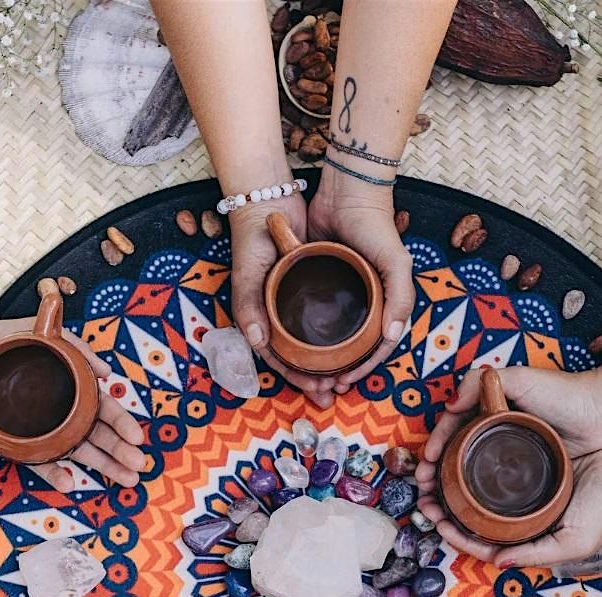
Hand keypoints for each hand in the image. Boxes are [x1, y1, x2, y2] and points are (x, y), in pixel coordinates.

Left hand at [0, 315, 145, 492]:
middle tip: (138, 467)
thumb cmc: (0, 340)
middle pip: (96, 434)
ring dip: (101, 466)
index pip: (103, 408)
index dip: (121, 423)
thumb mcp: (46, 334)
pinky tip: (71, 483)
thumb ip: (79, 348)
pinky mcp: (13, 439)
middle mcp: (57, 412)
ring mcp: (38, 427)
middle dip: (119, 452)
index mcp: (69, 389)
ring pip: (76, 450)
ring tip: (124, 481)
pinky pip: (37, 458)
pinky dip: (54, 473)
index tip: (137, 438)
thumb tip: (110, 373)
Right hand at [228, 197, 341, 407]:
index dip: (298, 378)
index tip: (319, 390)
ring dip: (328, 361)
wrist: (269, 199)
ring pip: (313, 342)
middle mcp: (278, 314)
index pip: (279, 359)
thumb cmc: (252, 240)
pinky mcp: (313, 285)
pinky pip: (324, 317)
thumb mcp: (247, 275)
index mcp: (261, 318)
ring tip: (346, 376)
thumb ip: (248, 308)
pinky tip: (353, 343)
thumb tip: (259, 344)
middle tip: (336, 392)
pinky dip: (336, 334)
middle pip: (298, 356)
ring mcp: (296, 301)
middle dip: (316, 378)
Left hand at [307, 172, 413, 394]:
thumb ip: (400, 298)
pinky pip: (314, 312)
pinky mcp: (318, 281)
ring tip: (312, 375)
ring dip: (324, 358)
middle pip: (355, 346)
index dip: (365, 368)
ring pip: (334, 335)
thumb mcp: (397, 262)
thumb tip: (392, 338)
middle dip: (343, 370)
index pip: (378, 346)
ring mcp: (342, 293)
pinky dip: (308, 332)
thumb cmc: (377, 227)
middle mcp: (366, 302)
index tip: (345, 382)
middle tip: (326, 387)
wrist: (348, 191)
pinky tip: (296, 346)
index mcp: (386, 302)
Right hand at [416, 367, 601, 487]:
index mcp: (489, 411)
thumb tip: (449, 405)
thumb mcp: (518, 377)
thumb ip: (480, 381)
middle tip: (424, 488)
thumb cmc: (563, 393)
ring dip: (447, 489)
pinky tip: (464, 508)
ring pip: (469, 473)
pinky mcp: (525, 473)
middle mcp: (495, 432)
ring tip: (436, 504)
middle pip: (454, 453)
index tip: (427, 462)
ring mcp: (509, 454)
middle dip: (434, 472)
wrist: (601, 414)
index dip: (435, 443)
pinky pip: (493, 486)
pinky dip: (473, 497)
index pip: (452, 427)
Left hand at [416, 440, 601, 568]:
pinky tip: (451, 454)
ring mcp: (518, 488)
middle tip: (422, 497)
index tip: (435, 521)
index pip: (479, 541)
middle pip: (469, 514)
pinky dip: (466, 460)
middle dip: (442, 508)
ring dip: (447, 484)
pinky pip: (487, 463)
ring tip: (429, 476)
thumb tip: (499, 563)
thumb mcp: (573, 542)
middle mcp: (517, 513)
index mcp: (524, 535)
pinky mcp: (523, 459)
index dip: (454, 535)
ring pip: (472, 489)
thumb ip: (536, 554)